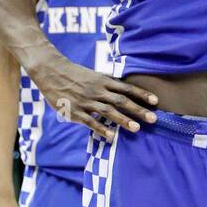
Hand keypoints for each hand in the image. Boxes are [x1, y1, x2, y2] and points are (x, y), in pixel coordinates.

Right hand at [26, 54, 157, 140]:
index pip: (127, 88)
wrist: (50, 71)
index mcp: (103, 81)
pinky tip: (112, 136)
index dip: (142, 94)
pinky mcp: (75, 111)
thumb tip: (125, 92)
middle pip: (121, 100)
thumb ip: (108, 84)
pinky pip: (90, 121)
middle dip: (138, 110)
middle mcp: (97, 90)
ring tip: (137, 128)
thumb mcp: (93, 75)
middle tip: (153, 119)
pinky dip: (101, 128)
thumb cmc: (74, 74)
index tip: (156, 101)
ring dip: (123, 120)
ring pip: (108, 111)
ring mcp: (86, 101)